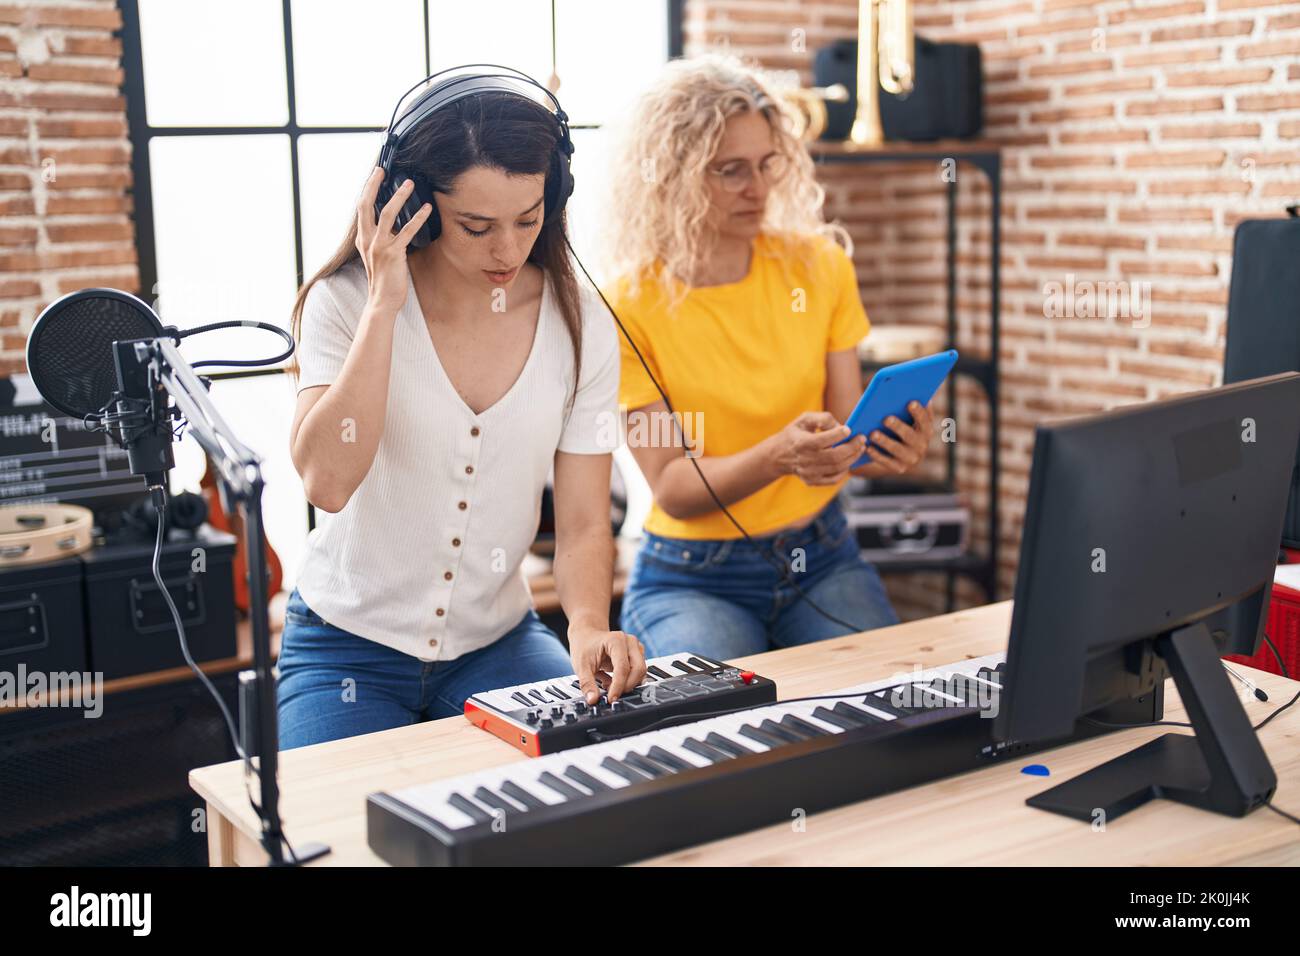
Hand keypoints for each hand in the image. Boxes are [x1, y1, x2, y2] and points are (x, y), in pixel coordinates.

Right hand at [355, 166, 431, 314]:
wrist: (382, 301)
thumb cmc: (384, 281)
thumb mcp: (376, 257)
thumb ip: (380, 240)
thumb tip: (392, 227)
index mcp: (362, 240)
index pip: (361, 209)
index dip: (367, 190)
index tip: (375, 175)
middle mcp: (367, 240)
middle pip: (366, 205)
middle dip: (373, 185)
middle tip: (382, 170)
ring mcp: (379, 246)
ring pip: (387, 213)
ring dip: (399, 196)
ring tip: (409, 184)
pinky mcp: (393, 254)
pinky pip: (407, 231)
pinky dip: (418, 218)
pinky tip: (427, 210)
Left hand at [568, 624, 646, 704]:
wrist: (587, 635)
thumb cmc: (584, 646)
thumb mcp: (580, 665)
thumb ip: (587, 683)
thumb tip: (593, 699)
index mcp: (616, 640)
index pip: (623, 667)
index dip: (618, 686)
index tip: (611, 698)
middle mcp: (629, 642)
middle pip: (638, 669)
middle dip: (627, 686)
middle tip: (613, 695)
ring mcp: (636, 647)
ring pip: (641, 672)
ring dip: (629, 684)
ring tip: (610, 686)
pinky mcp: (638, 654)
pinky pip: (639, 672)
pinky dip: (629, 681)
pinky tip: (614, 682)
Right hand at [768, 411, 866, 485]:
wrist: (778, 456)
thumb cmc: (795, 434)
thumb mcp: (804, 419)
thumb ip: (822, 418)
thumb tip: (840, 426)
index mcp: (801, 443)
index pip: (823, 440)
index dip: (839, 435)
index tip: (849, 429)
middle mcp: (805, 460)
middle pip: (835, 456)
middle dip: (852, 447)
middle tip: (862, 440)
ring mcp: (809, 473)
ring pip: (837, 468)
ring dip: (853, 458)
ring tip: (860, 449)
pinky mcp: (812, 481)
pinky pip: (834, 479)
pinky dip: (845, 470)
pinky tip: (849, 461)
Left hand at [855, 401, 935, 476]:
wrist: (894, 455)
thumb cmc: (898, 427)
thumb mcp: (903, 417)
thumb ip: (906, 406)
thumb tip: (902, 389)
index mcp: (926, 429)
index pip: (926, 419)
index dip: (919, 412)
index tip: (910, 402)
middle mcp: (922, 445)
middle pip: (910, 435)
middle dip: (898, 426)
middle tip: (886, 418)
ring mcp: (911, 458)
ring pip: (897, 449)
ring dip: (885, 441)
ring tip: (873, 434)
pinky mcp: (899, 468)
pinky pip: (887, 462)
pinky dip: (877, 455)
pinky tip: (867, 448)